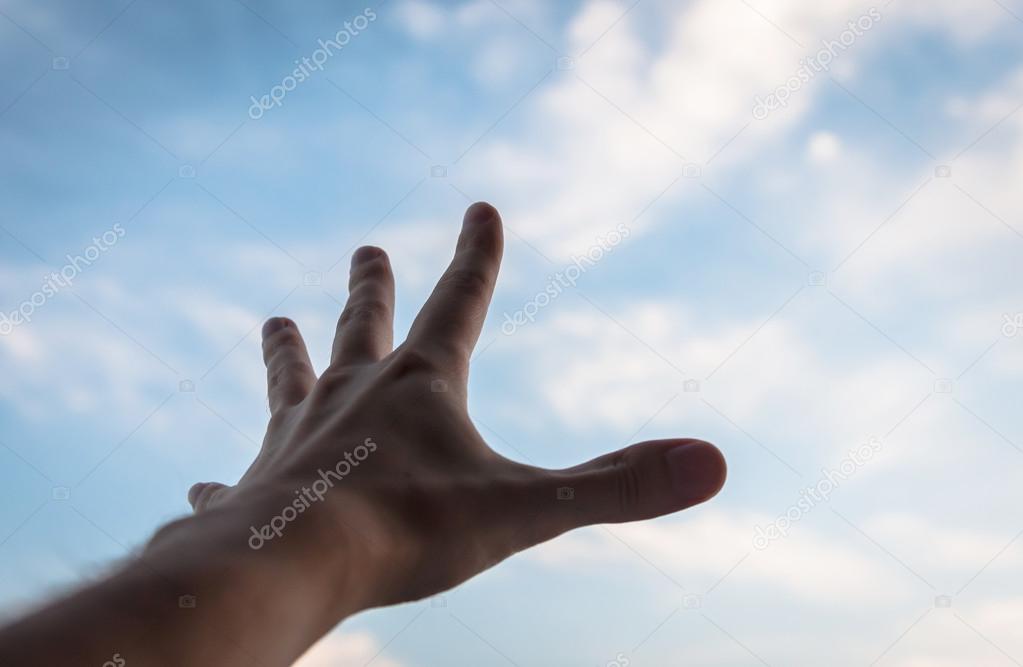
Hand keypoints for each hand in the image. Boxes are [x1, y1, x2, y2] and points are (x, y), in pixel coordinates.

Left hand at [184, 202, 726, 614]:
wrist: (291, 564)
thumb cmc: (407, 530)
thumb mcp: (526, 507)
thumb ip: (619, 486)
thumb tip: (715, 462)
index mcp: (420, 387)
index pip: (460, 302)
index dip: (477, 255)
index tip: (481, 207)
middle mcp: (353, 396)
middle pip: (363, 325)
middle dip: (371, 285)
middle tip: (365, 248)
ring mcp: (296, 436)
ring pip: (291, 379)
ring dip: (285, 350)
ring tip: (273, 320)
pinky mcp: (256, 487)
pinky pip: (239, 478)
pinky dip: (230, 480)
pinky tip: (202, 484)